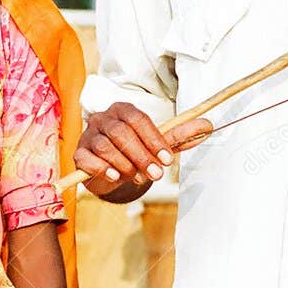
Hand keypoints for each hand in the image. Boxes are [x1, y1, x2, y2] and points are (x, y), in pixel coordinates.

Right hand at [73, 102, 212, 196]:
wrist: (111, 172)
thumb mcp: (158, 145)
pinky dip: (102, 169)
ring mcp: (89, 135)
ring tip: (137, 178)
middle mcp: (103, 118)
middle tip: (156, 175)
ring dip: (124, 164)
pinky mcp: (79, 154)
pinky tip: (116, 177)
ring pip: (105, 146)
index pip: (138, 118)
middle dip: (141, 155)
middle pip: (121, 132)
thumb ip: (180, 135)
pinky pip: (87, 159)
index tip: (167, 159)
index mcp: (123, 110)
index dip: (153, 139)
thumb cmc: (136, 153)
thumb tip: (208, 124)